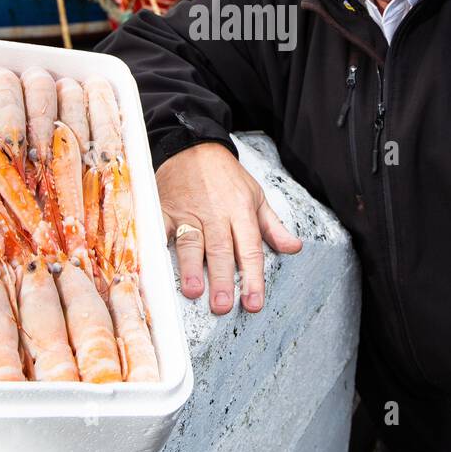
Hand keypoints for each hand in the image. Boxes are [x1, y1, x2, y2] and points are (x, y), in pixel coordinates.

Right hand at [157, 142, 302, 314]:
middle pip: (220, 249)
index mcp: (241, 211)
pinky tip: (156, 265)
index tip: (253, 302)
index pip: (250, 248)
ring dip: (192, 268)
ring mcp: (188, 212)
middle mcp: (215, 213)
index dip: (252, 277)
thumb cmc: (226, 176)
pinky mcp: (164, 209)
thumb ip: (273, 226)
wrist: (193, 146)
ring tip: (194, 291)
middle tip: (223, 305)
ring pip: (191, 242)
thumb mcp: (256, 195)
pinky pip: (159, 230)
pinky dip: (157, 246)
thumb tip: (294, 248)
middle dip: (222, 279)